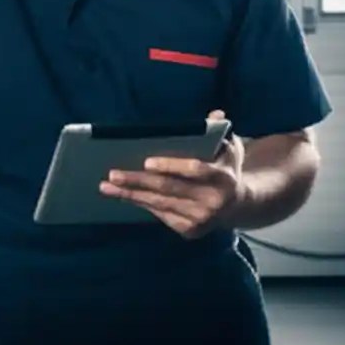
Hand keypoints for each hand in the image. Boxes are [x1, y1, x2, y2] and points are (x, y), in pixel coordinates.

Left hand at [99, 110, 245, 239]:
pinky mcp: (190, 230)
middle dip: (137, 181)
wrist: (238, 205)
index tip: (146, 162)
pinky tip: (123, 196)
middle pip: (169, 188)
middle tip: (112, 174)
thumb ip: (219, 131)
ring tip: (106, 187)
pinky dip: (141, 204)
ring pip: (159, 203)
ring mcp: (201, 218)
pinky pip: (160, 214)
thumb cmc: (224, 168)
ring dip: (130, 195)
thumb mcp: (228, 147)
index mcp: (223, 177)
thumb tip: (215, 114)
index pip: (194, 170)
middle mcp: (213, 201)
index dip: (170, 166)